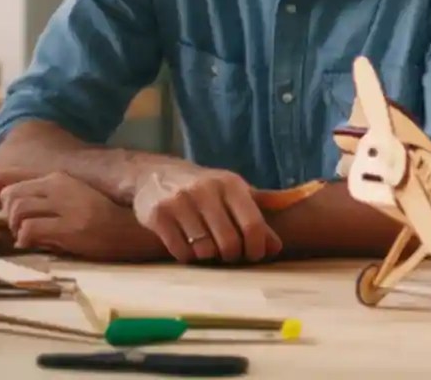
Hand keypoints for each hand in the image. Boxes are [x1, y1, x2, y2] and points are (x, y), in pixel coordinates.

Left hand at [0, 172, 165, 261]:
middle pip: (11, 196)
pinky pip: (30, 230)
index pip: (11, 182)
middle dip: (9, 216)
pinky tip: (37, 245)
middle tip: (22, 229)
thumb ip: (43, 195)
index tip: (14, 217)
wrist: (130, 229)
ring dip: (17, 229)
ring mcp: (66, 206)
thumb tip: (4, 197)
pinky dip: (26, 240)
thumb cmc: (99, 217)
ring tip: (29, 238)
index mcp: (58, 178)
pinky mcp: (70, 227)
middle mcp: (59, 186)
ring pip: (18, 211)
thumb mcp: (70, 198)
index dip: (4, 203)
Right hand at [132, 164, 282, 263]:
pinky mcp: (158, 215)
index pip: (253, 224)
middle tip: (229, 254)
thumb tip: (275, 247)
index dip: (257, 247)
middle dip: (232, 255)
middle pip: (229, 243)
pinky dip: (188, 256)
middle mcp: (205, 190)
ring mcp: (180, 202)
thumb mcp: (233, 192)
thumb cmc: (204, 189)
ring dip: (209, 257)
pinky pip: (181, 252)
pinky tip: (188, 246)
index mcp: (230, 184)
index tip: (254, 255)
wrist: (155, 174)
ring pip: (205, 251)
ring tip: (207, 247)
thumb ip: (257, 216)